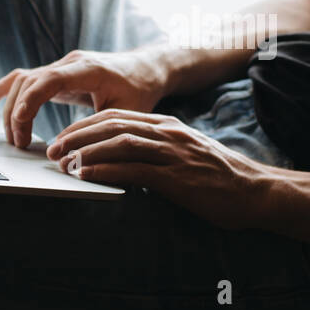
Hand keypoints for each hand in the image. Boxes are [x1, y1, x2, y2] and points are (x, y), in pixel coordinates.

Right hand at [0, 47, 171, 148]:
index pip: (49, 80)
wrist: (146, 68)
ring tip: (14, 138)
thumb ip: (99, 129)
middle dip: (17, 114)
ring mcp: (59, 66)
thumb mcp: (127, 113)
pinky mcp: (55, 74)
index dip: (30, 100)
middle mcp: (69, 63)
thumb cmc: (140, 90)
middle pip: (28, 82)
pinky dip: (4, 90)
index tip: (20, 123)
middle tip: (20, 144)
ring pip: (22, 81)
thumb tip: (69, 151)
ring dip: (11, 109)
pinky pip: (23, 79)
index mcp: (88, 69)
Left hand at [45, 109, 274, 229]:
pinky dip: (107, 171)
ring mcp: (173, 153)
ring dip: (86, 152)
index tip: (62, 137)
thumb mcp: (181, 156)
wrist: (256, 192)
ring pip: (120, 143)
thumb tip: (117, 162)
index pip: (116, 117)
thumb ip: (153, 153)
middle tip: (52, 150)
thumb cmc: (217, 179)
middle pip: (112, 125)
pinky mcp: (177, 177)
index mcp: (167, 125)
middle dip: (77, 136)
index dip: (84, 126)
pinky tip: (88, 175)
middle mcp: (168, 133)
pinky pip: (135, 170)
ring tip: (63, 164)